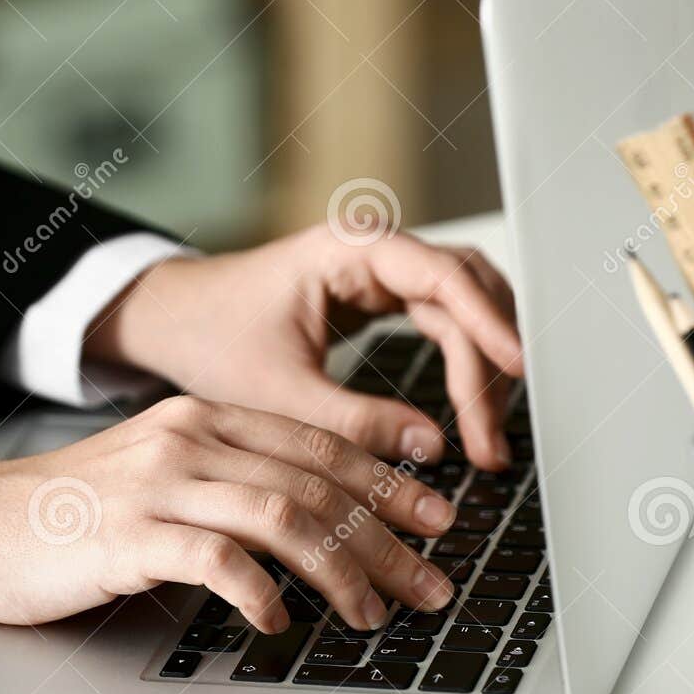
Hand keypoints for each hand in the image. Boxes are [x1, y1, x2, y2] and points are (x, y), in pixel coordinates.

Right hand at [0, 396, 460, 631]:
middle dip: (387, 534)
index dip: (388, 481)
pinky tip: (281, 621)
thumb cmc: (68, 515)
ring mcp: (158, 482)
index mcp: (205, 419)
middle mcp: (190, 439)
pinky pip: (215, 556)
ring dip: (343, 568)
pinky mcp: (126, 533)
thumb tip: (317, 530)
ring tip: (375, 611)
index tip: (437, 520)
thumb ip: (230, 488)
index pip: (319, 443)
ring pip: (283, 514)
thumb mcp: (159, 480)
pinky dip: (260, 590)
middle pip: (317, 480)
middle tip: (431, 579)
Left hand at [84, 226, 522, 469]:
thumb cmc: (212, 337)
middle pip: (468, 293)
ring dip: (483, 369)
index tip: (518, 369)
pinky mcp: (384, 295)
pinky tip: (471, 414)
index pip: (444, 276)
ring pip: (465, 309)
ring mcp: (383, 269)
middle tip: (493, 439)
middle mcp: (376, 248)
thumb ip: (353, 421)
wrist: (175, 320)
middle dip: (489, 365)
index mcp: (349, 247)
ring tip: (488, 440)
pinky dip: (463, 367)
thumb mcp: (278, 392)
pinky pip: (445, 322)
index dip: (489, 324)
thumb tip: (432, 447)